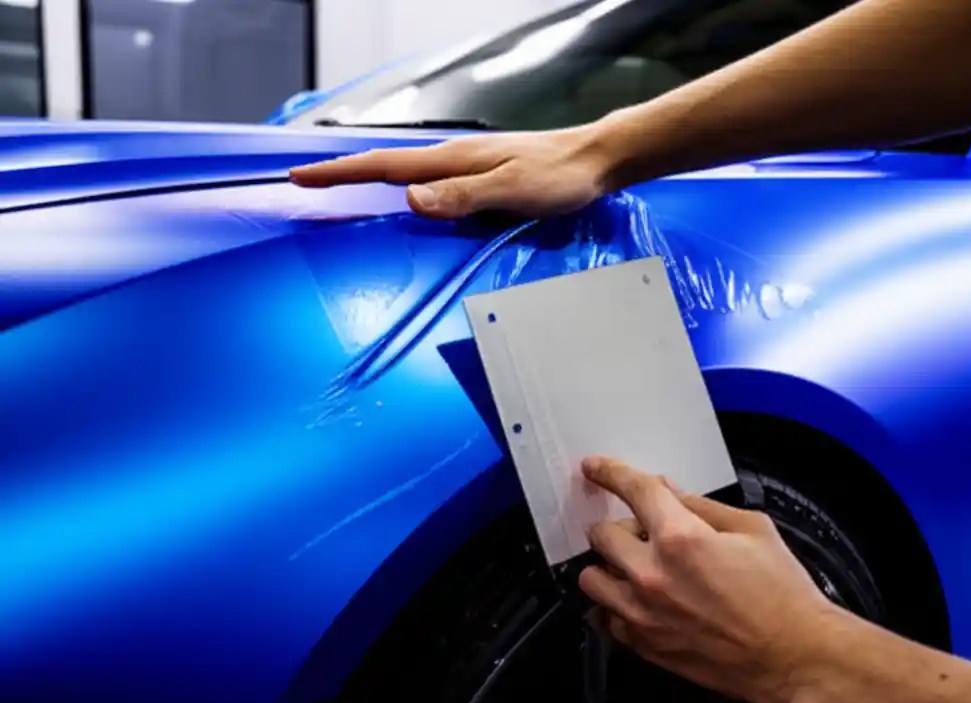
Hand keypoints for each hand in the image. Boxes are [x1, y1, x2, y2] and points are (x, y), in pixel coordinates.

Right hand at [288, 125, 614, 219]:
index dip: (340, 172)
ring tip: (340, 189)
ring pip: (408, 175)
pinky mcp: (481, 177)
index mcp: (453, 161)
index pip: (384, 167)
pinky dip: (404, 188)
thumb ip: (461, 196)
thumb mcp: (510, 191)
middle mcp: (454, 160)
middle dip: (344, 174)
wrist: (596, 160)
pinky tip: (405, 199)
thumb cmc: (559, 177)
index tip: (300, 177)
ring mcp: (467, 167)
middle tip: (308, 184)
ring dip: (371, 180)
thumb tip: (409, 198)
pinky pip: (431, 184)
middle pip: (387, 167)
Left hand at [576, 456, 850, 702]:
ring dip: (609, 566)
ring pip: (591, 578)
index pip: (633, 490)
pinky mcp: (644, 647)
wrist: (796, 656)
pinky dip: (613, 605)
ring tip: (635, 567)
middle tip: (642, 531)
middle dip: (619, 526)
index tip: (596, 467)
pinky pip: (602, 619)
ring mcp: (643, 615)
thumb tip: (669, 492)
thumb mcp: (753, 530)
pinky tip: (636, 600)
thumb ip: (702, 506)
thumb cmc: (783, 595)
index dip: (610, 472)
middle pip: (601, 535)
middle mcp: (651, 575)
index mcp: (681, 538)